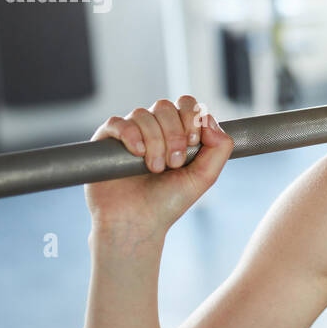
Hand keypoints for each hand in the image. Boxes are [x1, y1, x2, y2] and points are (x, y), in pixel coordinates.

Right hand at [84, 96, 233, 239]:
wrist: (137, 222)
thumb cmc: (168, 201)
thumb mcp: (204, 176)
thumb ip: (220, 147)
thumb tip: (209, 119)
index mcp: (177, 132)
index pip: (187, 104)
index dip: (191, 118)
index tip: (193, 143)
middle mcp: (153, 129)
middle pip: (165, 106)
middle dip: (174, 134)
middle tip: (174, 163)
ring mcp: (129, 133)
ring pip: (143, 114)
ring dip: (155, 141)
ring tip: (155, 168)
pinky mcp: (106, 141)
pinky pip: (117, 122)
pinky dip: (131, 135)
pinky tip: (138, 154)